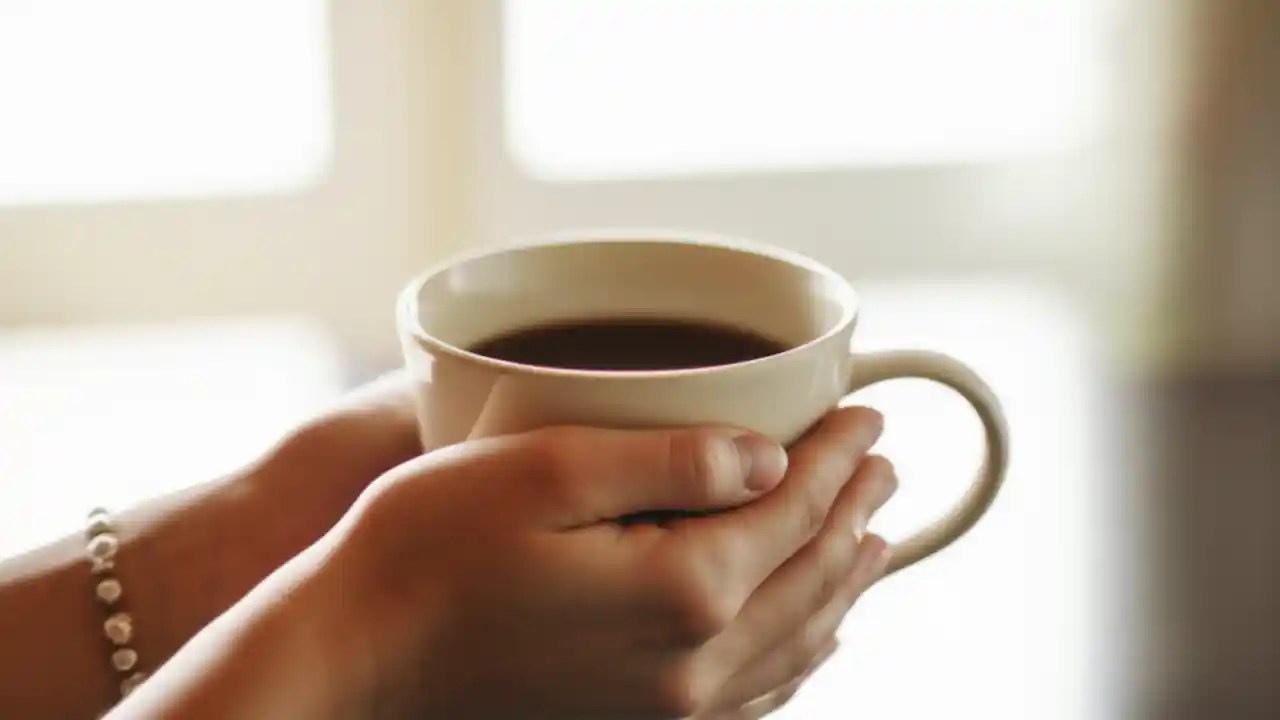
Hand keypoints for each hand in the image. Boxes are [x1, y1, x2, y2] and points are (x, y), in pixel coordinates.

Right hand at [326, 407, 895, 718]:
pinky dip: (800, 656)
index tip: (867, 415)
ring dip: (841, 586)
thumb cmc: (427, 549)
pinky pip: (754, 696)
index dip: (838, 457)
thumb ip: (674, 462)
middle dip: (853, 516)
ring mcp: (665, 709)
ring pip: (795, 645)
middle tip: (882, 467)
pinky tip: (810, 638)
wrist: (356, 660)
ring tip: (873, 543)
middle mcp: (691, 665)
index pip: (792, 510)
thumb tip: (766, 459)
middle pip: (808, 580)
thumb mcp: (548, 471)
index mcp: (681, 590)